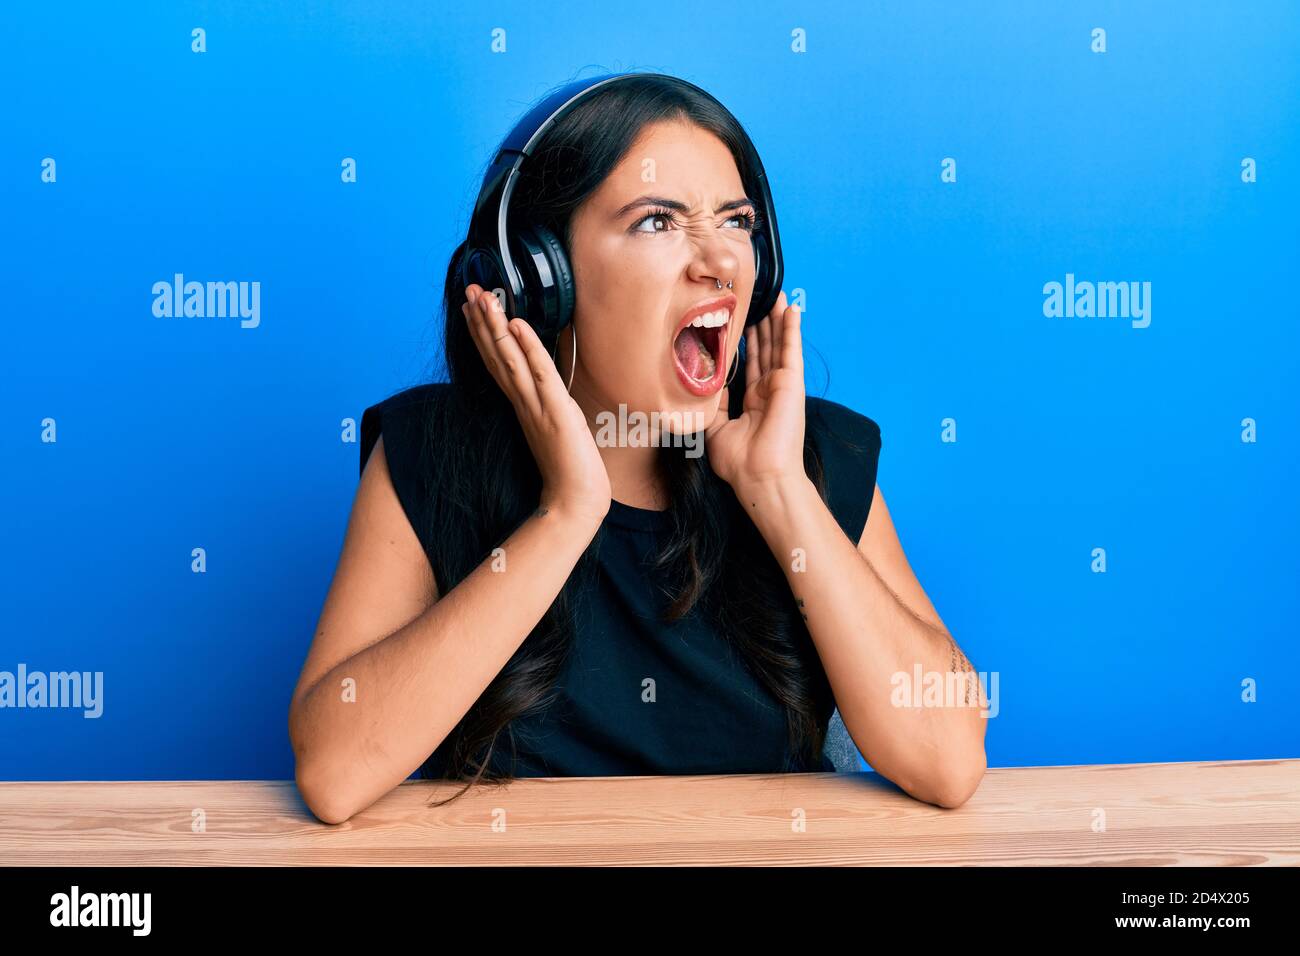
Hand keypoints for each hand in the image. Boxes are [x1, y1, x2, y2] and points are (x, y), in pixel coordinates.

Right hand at [463, 285, 610, 523]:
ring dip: (495, 327)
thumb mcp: (559, 428)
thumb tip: (552, 391)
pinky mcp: (555, 412)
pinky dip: (529, 349)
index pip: (498, 363)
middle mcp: (523, 403)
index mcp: (523, 406)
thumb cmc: (571, 470)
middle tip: (469, 290)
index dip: (483, 335)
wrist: (576, 503)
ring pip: (510, 359)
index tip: (472, 309)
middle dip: (482, 322)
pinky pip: (540, 375)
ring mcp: (536, 407)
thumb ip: (551, 407)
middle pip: (496, 356)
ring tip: (484, 298)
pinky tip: (517, 325)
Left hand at [704, 290, 807, 495]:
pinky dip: (791, 327)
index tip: (735, 320)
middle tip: (754, 297)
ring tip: (773, 293)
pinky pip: (791, 349)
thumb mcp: (715, 427)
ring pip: (777, 343)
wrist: (759, 476)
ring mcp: (782, 384)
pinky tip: (790, 307)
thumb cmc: (738, 461)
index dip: (743, 341)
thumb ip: (713, 401)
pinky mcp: (792, 382)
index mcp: (753, 400)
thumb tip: (705, 380)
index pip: (748, 363)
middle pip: (764, 348)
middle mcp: (768, 389)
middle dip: (760, 323)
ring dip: (776, 318)